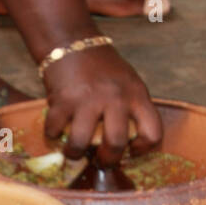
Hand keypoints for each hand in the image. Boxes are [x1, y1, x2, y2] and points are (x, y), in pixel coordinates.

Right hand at [43, 45, 162, 162]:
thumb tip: (124, 147)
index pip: (153, 132)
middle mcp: (115, 97)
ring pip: (81, 143)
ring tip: (73, 151)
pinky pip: (55, 131)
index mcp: (136, 94)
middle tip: (100, 162)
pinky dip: (52, 135)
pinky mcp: (62, 100)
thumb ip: (130, 109)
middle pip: (116, 143)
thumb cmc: (102, 68)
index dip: (144, 149)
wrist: (72, 43)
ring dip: (74, 153)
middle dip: (107, 160)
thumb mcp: (128, 83)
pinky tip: (55, 130)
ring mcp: (87, 99)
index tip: (132, 150)